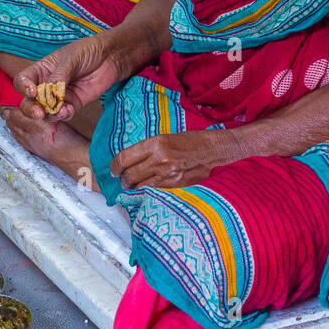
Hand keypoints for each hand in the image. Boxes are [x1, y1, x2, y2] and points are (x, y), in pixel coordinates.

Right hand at [14, 32, 122, 120]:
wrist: (110, 58)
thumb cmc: (88, 51)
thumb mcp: (70, 59)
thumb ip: (59, 76)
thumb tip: (48, 92)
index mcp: (41, 70)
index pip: (23, 80)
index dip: (23, 87)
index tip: (31, 91)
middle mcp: (46, 85)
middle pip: (29, 101)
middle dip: (31, 109)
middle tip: (39, 113)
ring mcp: (59, 97)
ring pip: (44, 112)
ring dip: (48, 114)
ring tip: (60, 111)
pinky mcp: (72, 105)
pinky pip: (62, 115)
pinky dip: (63, 115)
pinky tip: (68, 111)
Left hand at [110, 129, 239, 189]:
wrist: (215, 150)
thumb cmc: (191, 140)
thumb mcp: (167, 138)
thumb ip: (149, 149)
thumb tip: (130, 160)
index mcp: (156, 143)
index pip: (125, 158)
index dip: (114, 166)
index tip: (113, 169)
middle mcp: (160, 160)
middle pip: (129, 175)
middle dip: (122, 179)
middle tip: (121, 178)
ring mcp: (168, 175)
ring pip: (140, 186)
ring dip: (134, 186)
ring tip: (133, 183)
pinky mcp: (175, 186)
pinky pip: (154, 190)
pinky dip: (148, 189)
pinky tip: (148, 186)